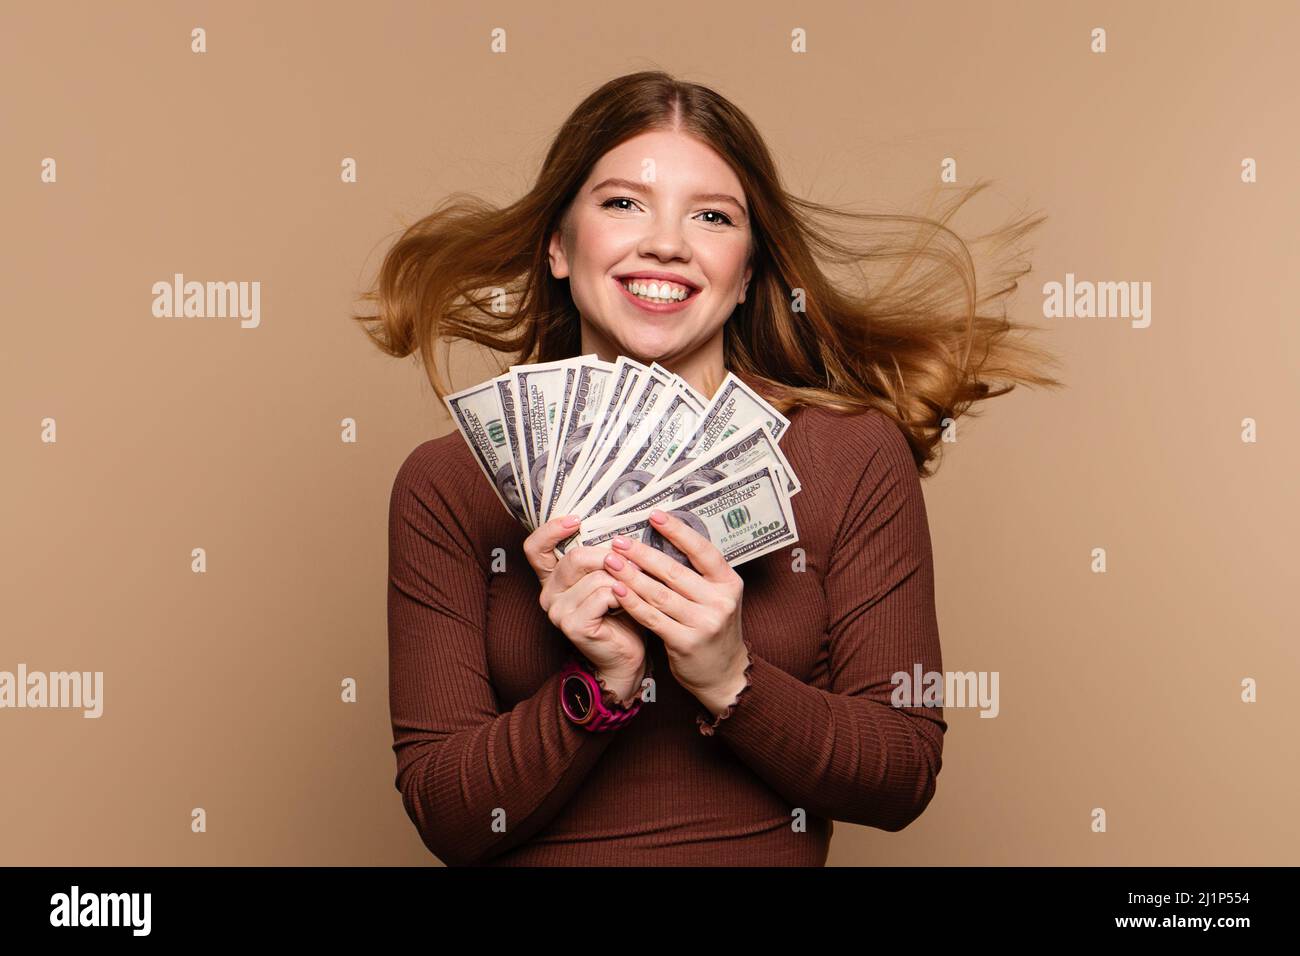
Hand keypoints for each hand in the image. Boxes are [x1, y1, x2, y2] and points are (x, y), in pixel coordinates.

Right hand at [522, 514, 648, 703]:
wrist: (625, 658)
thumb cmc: (621, 616)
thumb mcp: (609, 578)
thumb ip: (602, 557)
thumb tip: (618, 531)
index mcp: (553, 579)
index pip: (535, 548)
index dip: (551, 530)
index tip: (576, 520)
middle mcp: (548, 594)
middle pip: (576, 557)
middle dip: (609, 556)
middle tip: (633, 562)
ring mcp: (557, 611)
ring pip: (595, 575)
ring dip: (623, 578)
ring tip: (636, 586)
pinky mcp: (573, 625)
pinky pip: (603, 594)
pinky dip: (623, 594)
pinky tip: (630, 602)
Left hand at [598, 509, 749, 717]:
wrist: (724, 674)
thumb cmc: (712, 628)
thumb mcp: (716, 598)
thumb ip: (696, 575)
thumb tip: (659, 542)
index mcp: (729, 583)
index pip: (703, 551)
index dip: (678, 531)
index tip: (655, 515)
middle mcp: (720, 601)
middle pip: (675, 571)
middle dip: (642, 554)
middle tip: (619, 541)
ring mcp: (704, 623)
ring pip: (659, 594)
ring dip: (631, 575)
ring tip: (610, 560)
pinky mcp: (686, 642)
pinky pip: (652, 617)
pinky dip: (632, 602)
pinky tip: (616, 589)